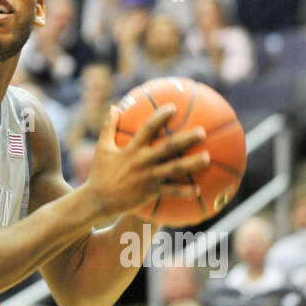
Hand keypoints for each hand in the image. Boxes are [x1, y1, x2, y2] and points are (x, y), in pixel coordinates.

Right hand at [84, 105, 209, 219]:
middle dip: (185, 139)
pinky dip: (184, 192)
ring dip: (191, 164)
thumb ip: (108, 126)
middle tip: (202, 132)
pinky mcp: (150, 192)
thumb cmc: (100, 172)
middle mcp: (142, 161)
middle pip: (167, 147)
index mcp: (131, 149)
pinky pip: (171, 192)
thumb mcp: (102, 147)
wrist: (97, 199)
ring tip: (207, 158)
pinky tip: (199, 190)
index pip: (147, 128)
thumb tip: (114, 106)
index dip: (160, 117)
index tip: (173, 107)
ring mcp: (147, 177)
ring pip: (174, 169)